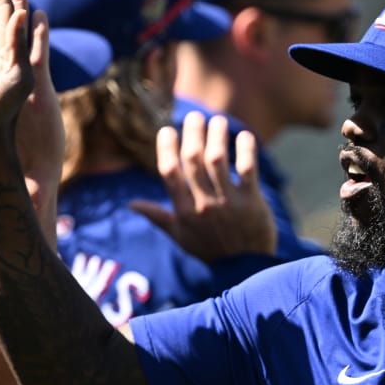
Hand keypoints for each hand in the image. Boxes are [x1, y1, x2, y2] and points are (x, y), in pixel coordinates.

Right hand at [130, 111, 277, 260]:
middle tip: (196, 116)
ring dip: (217, 136)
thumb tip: (132, 204)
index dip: (166, 147)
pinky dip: (246, 150)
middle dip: (192, 133)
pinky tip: (244, 136)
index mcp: (183, 210)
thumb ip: (157, 216)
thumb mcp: (180, 236)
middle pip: (193, 159)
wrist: (246, 268)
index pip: (169, 172)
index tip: (167, 130)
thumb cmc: (210, 249)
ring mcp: (228, 203)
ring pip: (217, 160)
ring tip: (218, 121)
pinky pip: (247, 170)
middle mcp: (203, 204)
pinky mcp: (252, 202)